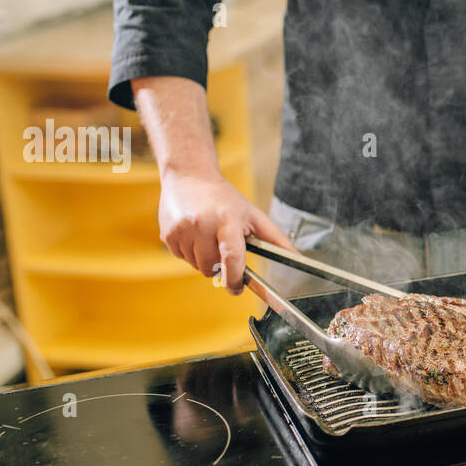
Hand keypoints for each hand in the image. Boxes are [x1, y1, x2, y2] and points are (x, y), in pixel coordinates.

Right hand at [157, 170, 293, 294]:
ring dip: (205, 260)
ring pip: (196, 267)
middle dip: (220, 266)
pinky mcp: (167, 235)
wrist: (189, 177)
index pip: (232, 257)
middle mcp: (202, 225)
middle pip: (212, 268)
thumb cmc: (225, 199)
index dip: (235, 278)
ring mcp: (182, 230)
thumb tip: (298, 257)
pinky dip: (190, 254)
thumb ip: (275, 238)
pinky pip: (182, 258)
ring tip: (208, 238)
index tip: (237, 288)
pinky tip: (194, 235)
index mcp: (226, 220)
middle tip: (223, 248)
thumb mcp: (252, 214)